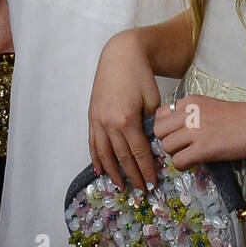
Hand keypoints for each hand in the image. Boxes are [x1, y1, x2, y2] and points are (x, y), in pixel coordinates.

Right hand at [88, 29, 161, 191]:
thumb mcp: (152, 99)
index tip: (152, 183)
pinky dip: (96, 158)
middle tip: (141, 190)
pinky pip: (93, 142)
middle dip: (132, 176)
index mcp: (127, 119)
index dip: (146, 169)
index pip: (138, 152)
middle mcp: (109, 123)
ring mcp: (98, 121)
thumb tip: (153, 143)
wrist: (120, 56)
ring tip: (120, 187)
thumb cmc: (140, 75)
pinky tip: (100, 170)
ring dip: (113, 172)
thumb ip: (151, 123)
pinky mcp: (92, 116)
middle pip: (122, 157)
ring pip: (105, 154)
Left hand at [151, 95, 245, 168]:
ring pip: (166, 147)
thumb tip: (174, 131)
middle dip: (167, 141)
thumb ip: (191, 114)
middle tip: (181, 147)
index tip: (175, 134)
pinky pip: (178, 161)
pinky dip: (183, 166)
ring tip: (191, 154)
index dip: (165, 127)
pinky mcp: (203, 148)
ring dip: (176, 154)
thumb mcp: (210, 107)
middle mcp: (189, 113)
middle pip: (159, 131)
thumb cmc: (241, 117)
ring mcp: (195, 130)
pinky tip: (195, 162)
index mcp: (190, 101)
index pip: (160, 114)